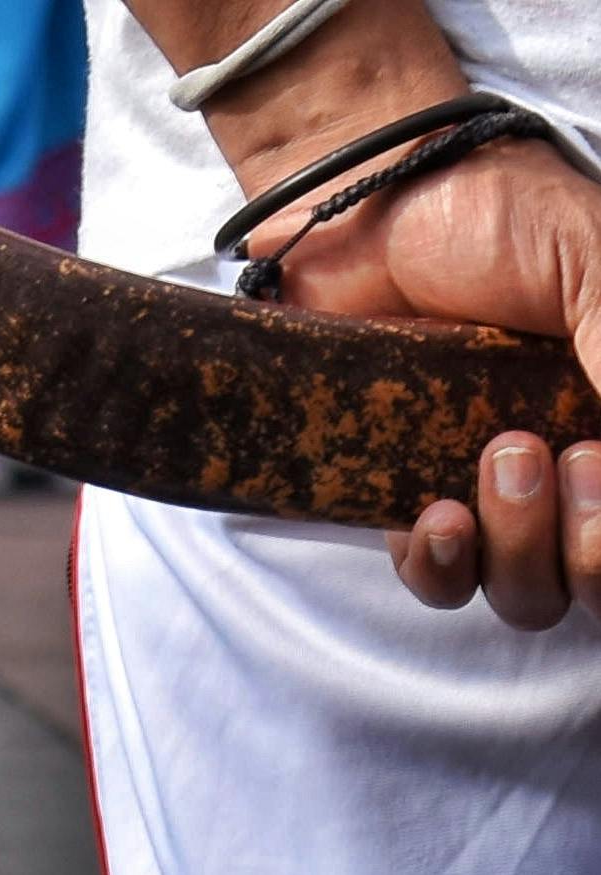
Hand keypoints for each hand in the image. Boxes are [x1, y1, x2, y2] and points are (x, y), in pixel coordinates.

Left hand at [248, 133, 600, 622]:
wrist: (370, 208)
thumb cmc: (496, 215)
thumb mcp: (591, 258)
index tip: (594, 462)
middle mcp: (565, 465)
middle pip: (591, 578)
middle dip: (588, 549)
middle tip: (558, 461)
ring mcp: (488, 491)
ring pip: (526, 591)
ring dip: (519, 549)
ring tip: (496, 458)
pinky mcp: (411, 500)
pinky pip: (439, 579)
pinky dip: (442, 567)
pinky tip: (435, 518)